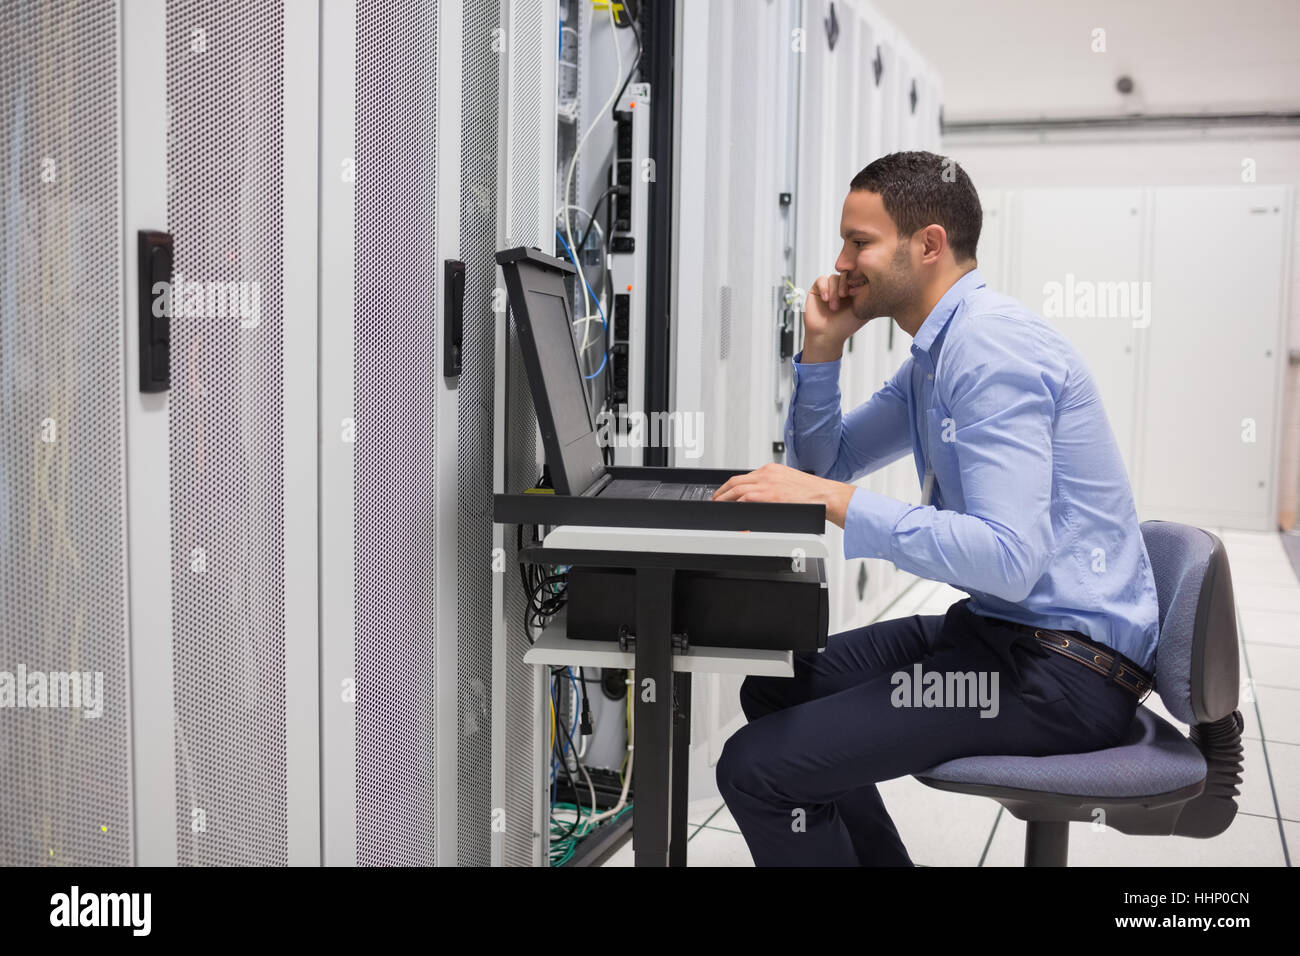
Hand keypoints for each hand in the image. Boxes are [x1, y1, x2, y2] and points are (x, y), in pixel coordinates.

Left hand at [711, 462, 856, 527]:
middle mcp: (767, 474)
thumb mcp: (789, 483)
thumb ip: (773, 487)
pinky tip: (730, 511)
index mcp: (771, 470)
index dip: (732, 485)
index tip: (726, 492)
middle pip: (736, 481)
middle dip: (722, 491)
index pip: (745, 476)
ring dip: (723, 498)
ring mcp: (767, 484)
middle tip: (715, 499)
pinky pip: (745, 499)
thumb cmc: (812, 493)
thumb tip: (762, 499)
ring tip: (718, 506)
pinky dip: (735, 505)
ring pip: (736, 489)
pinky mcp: (769, 495)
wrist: (825, 496)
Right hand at [801, 272, 867, 362]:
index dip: (858, 280)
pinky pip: (822, 279)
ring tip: (834, 306)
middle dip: (846, 284)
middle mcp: (842, 287)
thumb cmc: (845, 326)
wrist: (826, 336)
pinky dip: (825, 288)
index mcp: (854, 290)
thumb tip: (880, 281)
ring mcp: (830, 287)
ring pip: (834, 277)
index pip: (858, 276)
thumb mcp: (863, 309)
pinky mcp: (817, 289)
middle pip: (846, 274)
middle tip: (845, 296)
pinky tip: (826, 299)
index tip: (856, 292)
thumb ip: (871, 296)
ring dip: (834, 291)